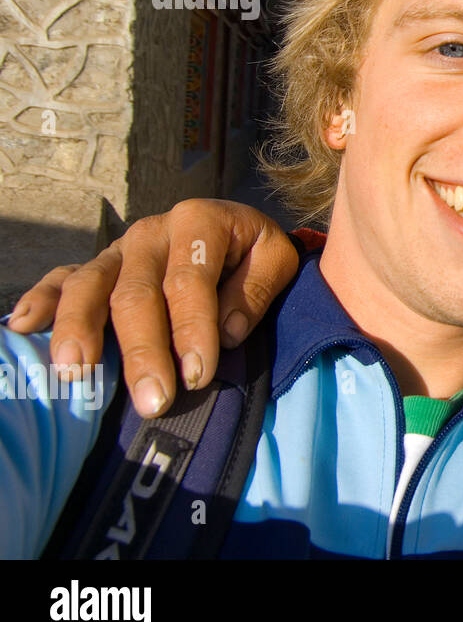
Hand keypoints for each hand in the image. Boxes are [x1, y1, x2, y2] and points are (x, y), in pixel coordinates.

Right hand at [7, 199, 299, 417]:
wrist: (237, 232)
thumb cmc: (255, 253)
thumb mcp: (277, 259)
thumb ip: (255, 291)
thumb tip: (225, 332)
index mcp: (199, 221)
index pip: (190, 280)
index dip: (192, 329)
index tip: (199, 376)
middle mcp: (151, 233)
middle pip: (137, 293)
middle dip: (144, 351)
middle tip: (154, 400)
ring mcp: (117, 251)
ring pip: (90, 287)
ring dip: (80, 331)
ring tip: (77, 372)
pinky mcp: (96, 268)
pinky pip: (60, 280)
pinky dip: (40, 301)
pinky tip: (21, 326)